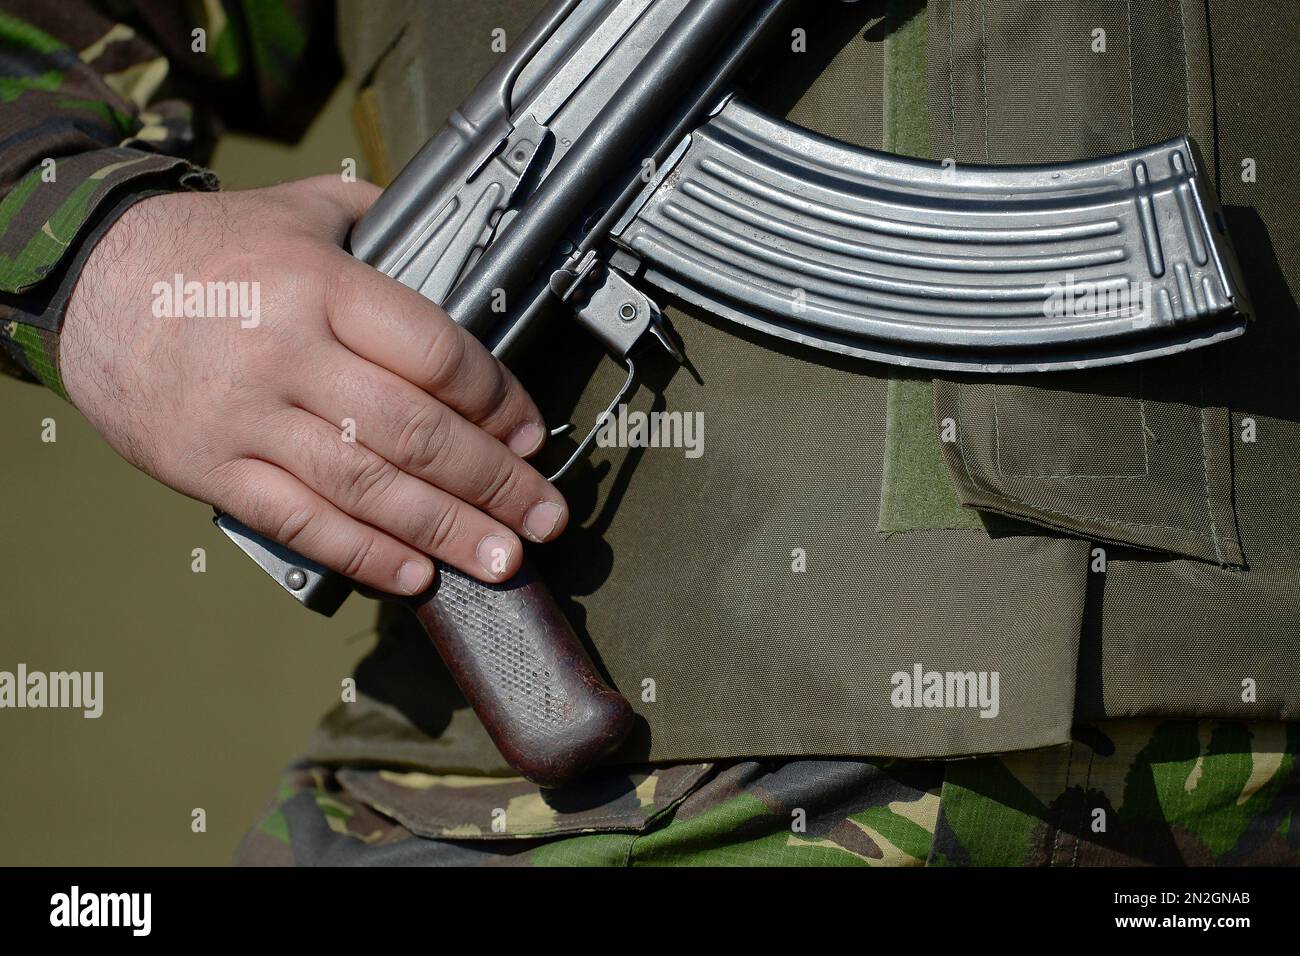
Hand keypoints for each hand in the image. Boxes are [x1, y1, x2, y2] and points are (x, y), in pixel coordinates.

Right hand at [60, 176, 566, 594]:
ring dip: (444, 529)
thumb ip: (375, 221)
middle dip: (493, 481)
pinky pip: (297, 521)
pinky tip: (414, 574)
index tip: (529, 431)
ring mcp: (246, 417)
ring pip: (364, 485)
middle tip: (543, 514)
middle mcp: (287, 353)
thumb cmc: (201, 250)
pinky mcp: (209, 467)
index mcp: (318, 285)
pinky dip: (362, 554)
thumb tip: (446, 228)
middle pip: (414, 431)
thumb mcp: (296, 211)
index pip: (435, 352)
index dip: (497, 399)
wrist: (85, 280)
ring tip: (500, 557)